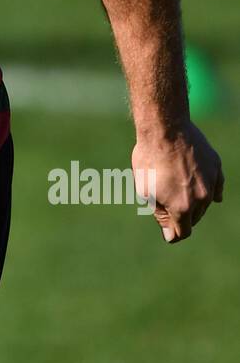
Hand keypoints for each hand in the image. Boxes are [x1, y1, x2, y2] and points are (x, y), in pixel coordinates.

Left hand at [132, 122, 223, 243]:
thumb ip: (160, 215)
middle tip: (166, 199)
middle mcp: (202, 198)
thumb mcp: (146, 191)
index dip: (172, 231)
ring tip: (176, 185)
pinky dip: (208, 189)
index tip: (166, 227)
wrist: (164, 128)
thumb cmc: (149, 159)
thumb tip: (170, 233)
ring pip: (205, 202)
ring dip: (193, 200)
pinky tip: (201, 188)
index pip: (182, 232)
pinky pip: (216, 185)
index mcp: (182, 207)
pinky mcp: (215, 166)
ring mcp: (211, 181)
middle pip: (194, 218)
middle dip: (181, 214)